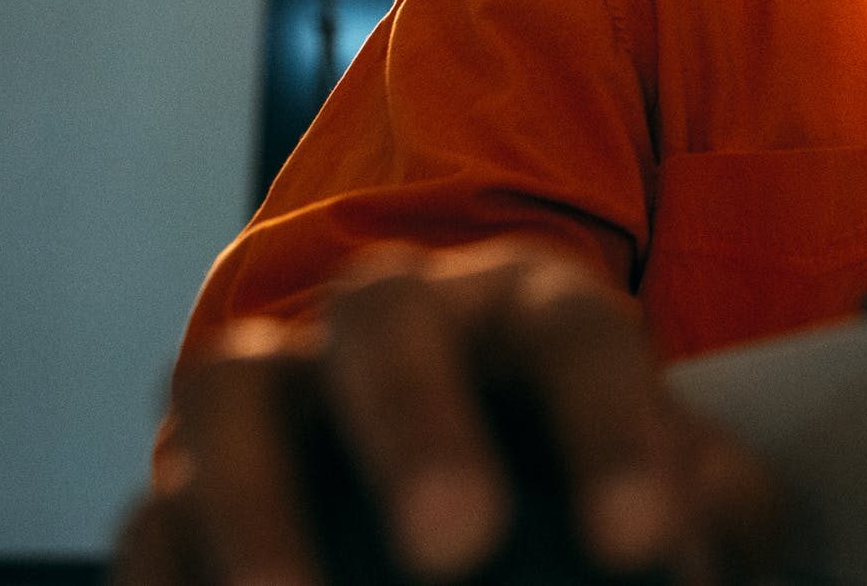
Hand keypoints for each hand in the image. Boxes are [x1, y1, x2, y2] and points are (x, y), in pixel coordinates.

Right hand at [116, 241, 792, 585]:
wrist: (456, 476)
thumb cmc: (575, 470)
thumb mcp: (653, 473)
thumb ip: (701, 499)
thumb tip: (715, 535)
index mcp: (527, 307)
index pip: (573, 339)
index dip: (610, 434)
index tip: (645, 547)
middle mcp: (390, 321)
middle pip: (385, 325)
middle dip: (418, 428)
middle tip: (462, 547)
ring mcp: (272, 391)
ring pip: (229, 391)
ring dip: (256, 504)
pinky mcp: (182, 484)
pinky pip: (151, 512)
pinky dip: (170, 573)